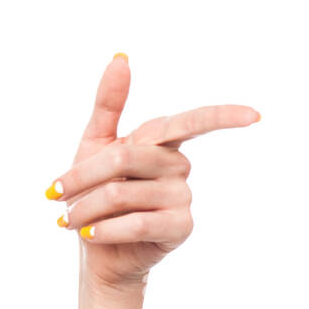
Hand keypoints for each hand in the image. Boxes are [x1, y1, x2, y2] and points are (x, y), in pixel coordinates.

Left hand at [45, 54, 258, 292]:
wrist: (97, 251)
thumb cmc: (95, 196)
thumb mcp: (94, 146)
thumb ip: (109, 104)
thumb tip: (121, 56)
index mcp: (162, 142)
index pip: (194, 122)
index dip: (223, 116)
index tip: (254, 116)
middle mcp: (178, 165)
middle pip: (124, 157)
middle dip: (81, 177)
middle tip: (53, 195)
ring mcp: (183, 196)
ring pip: (122, 193)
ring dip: (84, 209)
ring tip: (68, 221)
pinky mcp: (180, 227)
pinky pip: (138, 222)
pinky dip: (105, 230)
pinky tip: (90, 235)